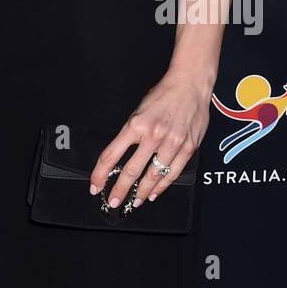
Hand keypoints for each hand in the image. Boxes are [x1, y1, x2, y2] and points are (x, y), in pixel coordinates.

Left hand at [89, 67, 210, 209]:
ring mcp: (172, 143)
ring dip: (142, 193)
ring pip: (153, 176)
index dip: (101, 174)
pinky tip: (154, 192)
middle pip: (131, 171)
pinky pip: (173, 173)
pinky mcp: (188, 148)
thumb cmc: (163, 95)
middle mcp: (153, 135)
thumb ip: (131, 134)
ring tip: (135, 202)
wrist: (190, 85)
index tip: (95, 185)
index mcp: (136, 125)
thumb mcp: (139, 111)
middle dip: (120, 190)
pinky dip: (162, 186)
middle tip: (114, 202)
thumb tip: (121, 157)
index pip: (111, 155)